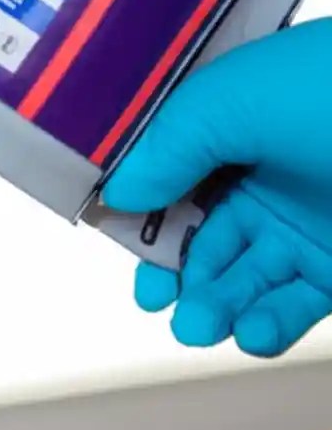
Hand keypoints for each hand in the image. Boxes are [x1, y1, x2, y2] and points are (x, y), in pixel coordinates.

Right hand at [104, 19, 331, 357]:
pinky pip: (291, 309)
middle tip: (159, 301)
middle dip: (172, 275)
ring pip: (238, 281)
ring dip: (210, 307)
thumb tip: (122, 194)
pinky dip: (264, 328)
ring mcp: (310, 226)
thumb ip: (169, 145)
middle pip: (198, 238)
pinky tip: (252, 330)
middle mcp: (271, 177)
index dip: (138, 212)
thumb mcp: (239, 99)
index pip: (169, 176)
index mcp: (239, 127)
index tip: (119, 242)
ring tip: (199, 326)